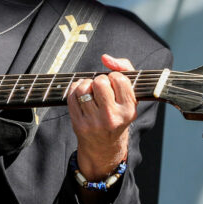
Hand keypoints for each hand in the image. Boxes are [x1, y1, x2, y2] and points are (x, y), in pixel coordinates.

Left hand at [67, 54, 137, 180]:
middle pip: (100, 82)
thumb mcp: (130, 95)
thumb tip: (105, 58)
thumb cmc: (118, 114)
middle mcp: (112, 118)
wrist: (105, 146)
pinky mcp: (79, 124)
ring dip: (86, 84)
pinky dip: (75, 89)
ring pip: (83, 88)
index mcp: (129, 110)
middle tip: (101, 88)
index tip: (114, 83)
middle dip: (99, 80)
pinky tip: (81, 95)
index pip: (119, 79)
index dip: (114, 76)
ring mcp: (94, 122)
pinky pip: (72, 95)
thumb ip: (124, 69)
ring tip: (91, 91)